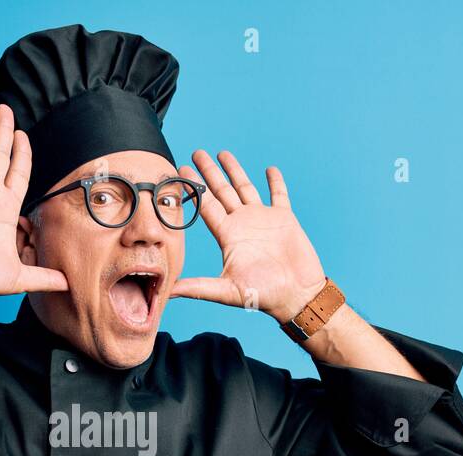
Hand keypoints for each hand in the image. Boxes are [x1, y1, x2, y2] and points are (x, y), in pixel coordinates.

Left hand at [171, 149, 327, 322]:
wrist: (295, 296)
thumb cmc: (262, 296)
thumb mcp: (226, 291)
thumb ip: (197, 288)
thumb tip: (167, 292)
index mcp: (228, 236)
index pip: (206, 206)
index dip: (194, 188)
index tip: (181, 170)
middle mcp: (242, 224)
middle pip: (221, 192)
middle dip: (209, 173)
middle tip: (196, 153)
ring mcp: (263, 219)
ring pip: (245, 188)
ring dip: (235, 171)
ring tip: (222, 154)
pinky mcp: (284, 219)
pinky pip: (279, 195)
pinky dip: (275, 182)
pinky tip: (269, 169)